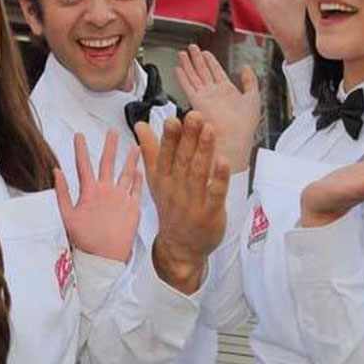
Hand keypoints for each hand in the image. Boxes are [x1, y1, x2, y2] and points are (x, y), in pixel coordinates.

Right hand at [54, 131, 142, 261]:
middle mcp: (107, 191)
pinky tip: (142, 171)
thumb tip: (57, 172)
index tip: (79, 135)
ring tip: (136, 146)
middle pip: (108, 163)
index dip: (80, 148)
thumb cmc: (84, 241)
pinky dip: (140, 179)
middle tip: (112, 132)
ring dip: (131, 159)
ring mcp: (122, 198)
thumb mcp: (67, 216)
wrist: (104, 258)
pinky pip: (139, 190)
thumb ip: (61, 192)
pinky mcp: (134, 208)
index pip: (83, 164)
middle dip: (110, 146)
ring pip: (128, 173)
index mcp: (90, 192)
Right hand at [135, 113, 231, 293]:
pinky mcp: (210, 213)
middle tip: (195, 116)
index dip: (170, 138)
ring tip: (209, 130)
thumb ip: (150, 151)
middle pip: (183, 160)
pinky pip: (215, 194)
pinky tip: (223, 162)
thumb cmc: (171, 208)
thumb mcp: (156, 180)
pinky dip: (219, 179)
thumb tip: (140, 126)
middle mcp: (176, 189)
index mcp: (163, 179)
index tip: (173, 120)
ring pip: (199, 173)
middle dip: (189, 137)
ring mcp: (193, 202)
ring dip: (204, 151)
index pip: (165, 155)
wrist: (180, 246)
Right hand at [175, 44, 259, 170]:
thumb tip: (246, 68)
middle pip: (203, 72)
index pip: (217, 72)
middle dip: (197, 59)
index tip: (206, 53)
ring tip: (183, 53)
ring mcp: (205, 98)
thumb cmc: (245, 124)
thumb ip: (250, 81)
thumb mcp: (254, 97)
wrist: (234, 137)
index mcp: (228, 92)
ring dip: (188, 64)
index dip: (211, 62)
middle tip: (192, 48)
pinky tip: (179, 68)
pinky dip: (182, 77)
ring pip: (194, 76)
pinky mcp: (196, 102)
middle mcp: (214, 94)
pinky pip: (187, 86)